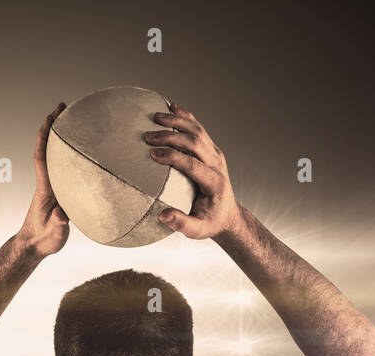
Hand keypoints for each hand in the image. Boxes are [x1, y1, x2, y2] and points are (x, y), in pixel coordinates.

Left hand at [16, 102, 70, 256]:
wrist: (33, 246)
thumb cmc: (43, 240)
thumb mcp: (54, 234)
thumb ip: (59, 225)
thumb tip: (62, 215)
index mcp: (45, 187)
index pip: (41, 156)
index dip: (44, 136)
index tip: (51, 117)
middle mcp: (47, 182)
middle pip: (47, 149)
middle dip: (53, 127)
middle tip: (63, 107)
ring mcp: (51, 186)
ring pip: (54, 156)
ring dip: (60, 138)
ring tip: (72, 120)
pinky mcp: (56, 192)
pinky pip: (61, 167)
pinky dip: (67, 153)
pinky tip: (78, 149)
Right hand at [145, 103, 242, 239]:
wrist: (228, 215)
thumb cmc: (209, 223)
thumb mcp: (197, 230)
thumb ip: (181, 223)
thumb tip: (163, 215)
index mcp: (214, 181)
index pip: (192, 164)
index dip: (173, 156)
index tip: (153, 154)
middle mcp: (217, 163)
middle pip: (195, 141)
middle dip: (170, 136)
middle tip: (146, 135)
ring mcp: (215, 154)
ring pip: (197, 130)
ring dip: (176, 121)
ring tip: (154, 116)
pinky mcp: (212, 149)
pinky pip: (199, 128)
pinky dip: (185, 116)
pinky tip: (172, 107)